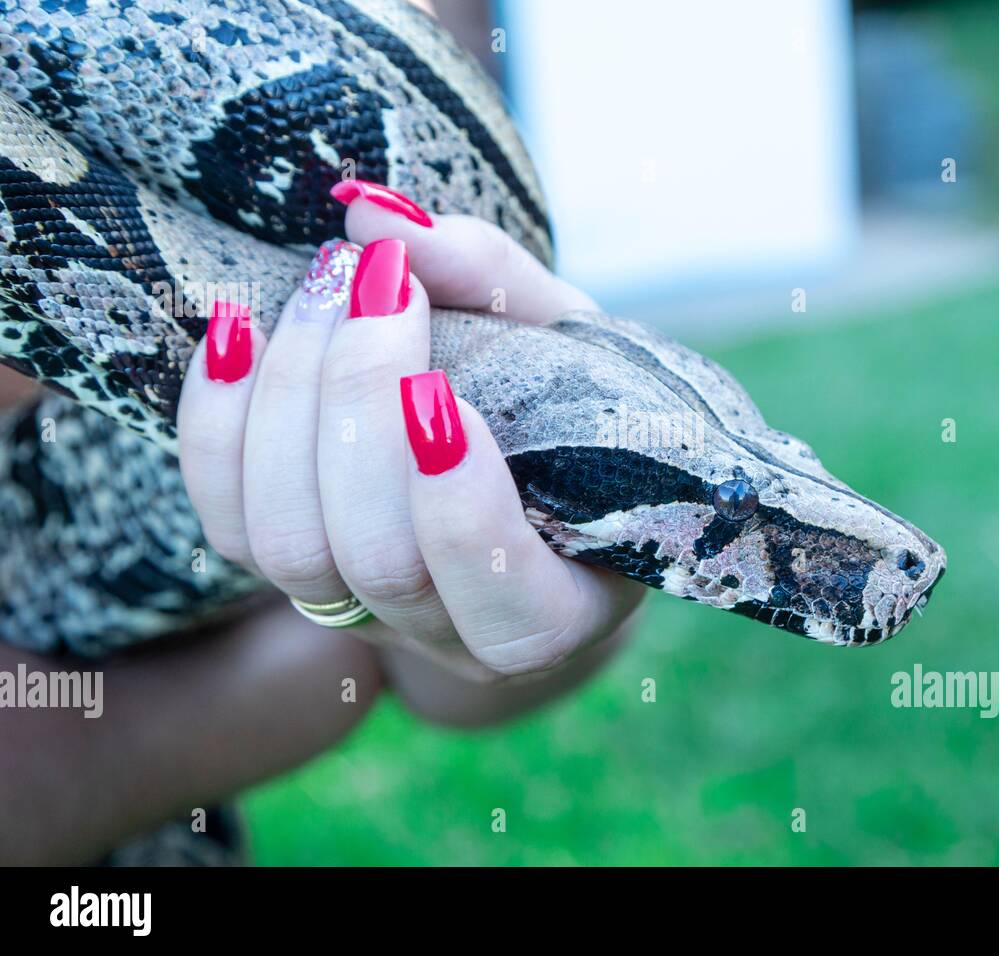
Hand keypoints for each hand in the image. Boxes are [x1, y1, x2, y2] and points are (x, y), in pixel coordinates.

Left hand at [176, 184, 641, 680]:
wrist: (527, 458)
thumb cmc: (574, 411)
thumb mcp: (573, 345)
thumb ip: (496, 284)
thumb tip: (375, 215)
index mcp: (561, 605)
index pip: (516, 615)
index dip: (465, 518)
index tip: (441, 390)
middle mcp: (455, 633)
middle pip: (377, 562)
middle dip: (358, 409)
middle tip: (379, 283)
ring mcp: (362, 611)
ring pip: (288, 546)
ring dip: (291, 398)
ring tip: (326, 285)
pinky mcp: (287, 575)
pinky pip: (227, 523)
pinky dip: (217, 422)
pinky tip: (237, 329)